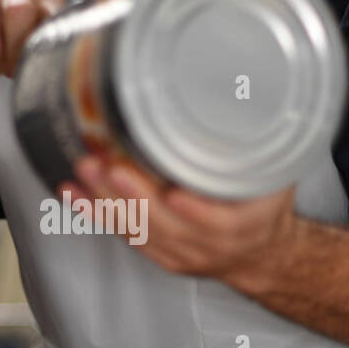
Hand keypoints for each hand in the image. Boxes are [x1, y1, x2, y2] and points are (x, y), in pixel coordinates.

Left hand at [58, 154, 296, 291]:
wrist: (260, 254)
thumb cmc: (264, 209)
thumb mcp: (274, 179)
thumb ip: (257, 148)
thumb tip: (241, 91)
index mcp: (243, 225)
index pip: (218, 222)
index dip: (196, 211)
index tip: (176, 194)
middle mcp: (211, 245)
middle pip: (167, 226)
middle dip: (135, 197)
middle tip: (111, 168)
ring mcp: (182, 253)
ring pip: (140, 231)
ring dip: (107, 202)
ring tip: (85, 172)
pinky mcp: (160, 255)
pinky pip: (124, 235)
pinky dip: (97, 213)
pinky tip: (74, 194)